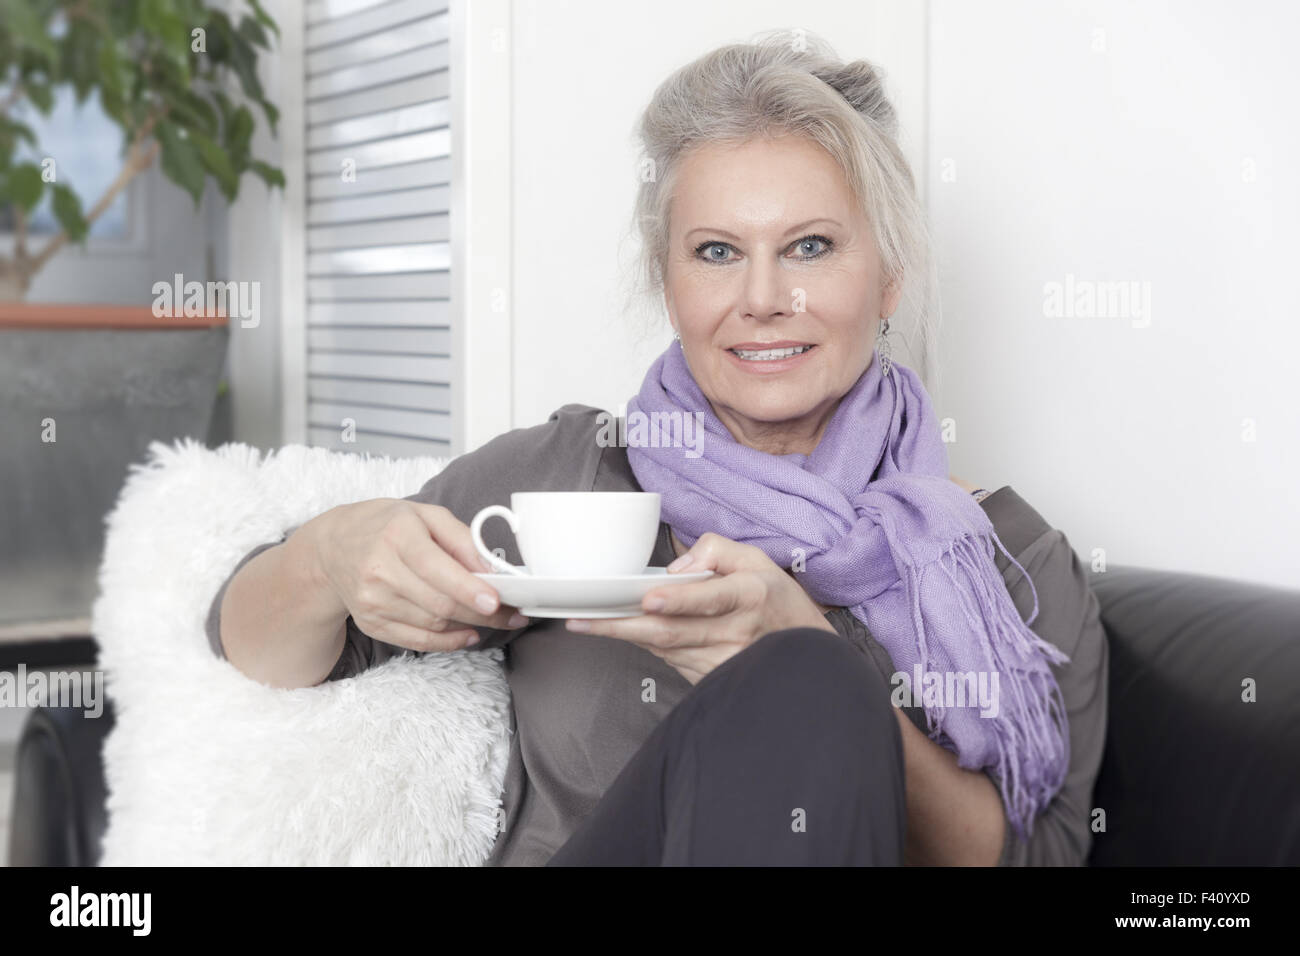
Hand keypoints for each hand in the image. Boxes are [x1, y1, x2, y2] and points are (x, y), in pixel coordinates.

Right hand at [308, 498, 527, 651]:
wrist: (334, 546)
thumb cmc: (388, 525)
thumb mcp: (426, 515)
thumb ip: (461, 538)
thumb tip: (491, 569)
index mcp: (396, 536)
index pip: (435, 568)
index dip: (468, 588)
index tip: (496, 601)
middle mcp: (379, 570)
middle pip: (439, 603)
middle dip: (482, 613)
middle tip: (513, 614)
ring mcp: (371, 601)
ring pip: (432, 624)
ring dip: (470, 625)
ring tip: (494, 619)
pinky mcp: (370, 623)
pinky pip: (417, 641)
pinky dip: (448, 641)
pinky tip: (468, 633)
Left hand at [565, 532, 835, 683]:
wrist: (806, 654)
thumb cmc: (776, 600)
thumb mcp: (757, 560)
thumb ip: (716, 550)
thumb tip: (676, 569)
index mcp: (750, 595)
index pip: (711, 598)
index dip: (679, 600)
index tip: (649, 598)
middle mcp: (736, 632)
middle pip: (672, 632)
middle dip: (622, 625)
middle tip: (582, 618)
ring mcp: (723, 661)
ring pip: (664, 648)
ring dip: (623, 636)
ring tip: (585, 622)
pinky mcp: (711, 678)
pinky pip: (669, 659)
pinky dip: (644, 644)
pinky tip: (622, 632)